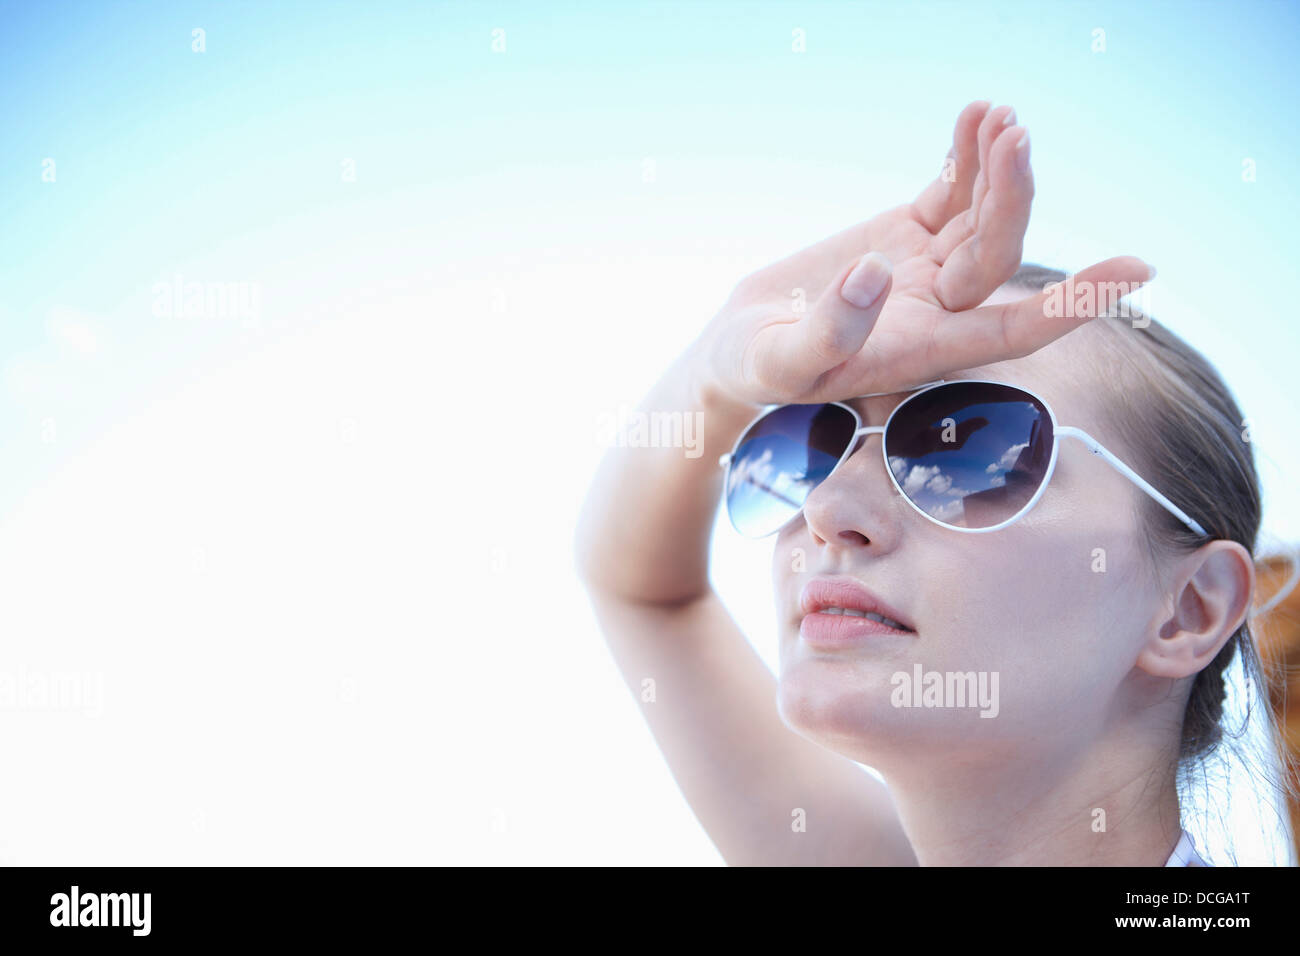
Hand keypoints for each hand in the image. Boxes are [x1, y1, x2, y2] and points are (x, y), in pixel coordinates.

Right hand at [694, 101, 1152, 407]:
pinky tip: (976, 116)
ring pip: (981, 215)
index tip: (1131, 275)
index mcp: (920, 350)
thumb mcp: (780, 364)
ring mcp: (927, 269)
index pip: (1012, 331)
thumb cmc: (757, 371)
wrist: (739, 349)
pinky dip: (964, 156)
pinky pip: (949, 192)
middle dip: (1012, 195)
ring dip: (995, 167)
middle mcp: (938, 309)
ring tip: (999, 116)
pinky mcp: (907, 235)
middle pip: (997, 252)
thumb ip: (827, 332)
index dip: (1072, 305)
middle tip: (1013, 137)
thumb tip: (873, 273)